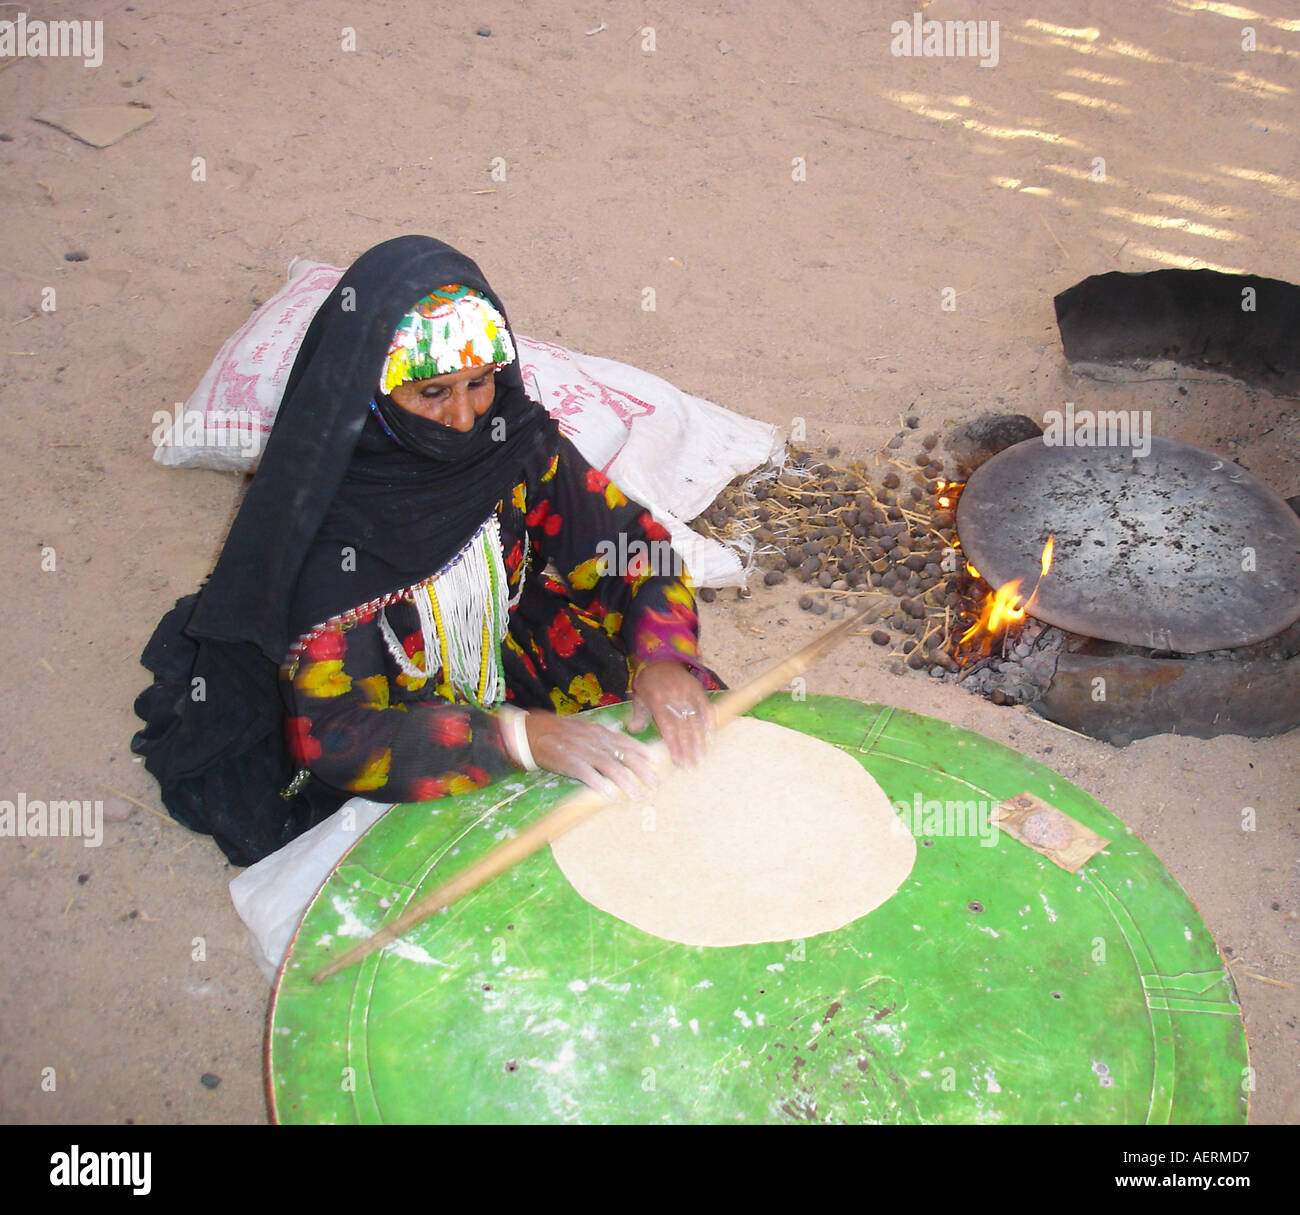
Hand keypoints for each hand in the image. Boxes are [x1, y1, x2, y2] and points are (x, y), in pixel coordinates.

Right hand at [523, 710, 660, 801]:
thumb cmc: (556, 732)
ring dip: (626, 782)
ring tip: (637, 795)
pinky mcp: (570, 762)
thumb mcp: (581, 728)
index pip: (625, 741)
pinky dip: (601, 786)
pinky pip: (589, 775)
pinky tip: (611, 797)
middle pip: (624, 755)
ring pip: (611, 767)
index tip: (655, 762)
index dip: (641, 752)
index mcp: (598, 732)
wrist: (530, 731)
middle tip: (655, 784)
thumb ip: (599, 736)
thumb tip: (617, 744)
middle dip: (642, 770)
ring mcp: (583, 751)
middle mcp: (594, 740)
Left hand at [626, 661, 715, 766]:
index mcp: (658, 701)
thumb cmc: (649, 681)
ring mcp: (689, 695)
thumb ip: (638, 714)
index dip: (674, 745)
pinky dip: (711, 723)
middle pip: (684, 728)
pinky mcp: (699, 691)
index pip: (668, 728)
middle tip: (692, 766)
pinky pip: (707, 709)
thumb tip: (634, 731)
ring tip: (702, 758)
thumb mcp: (639, 696)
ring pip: (696, 721)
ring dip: (700, 741)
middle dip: (689, 749)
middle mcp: (675, 699)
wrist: (662, 657)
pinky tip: (712, 738)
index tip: (678, 761)